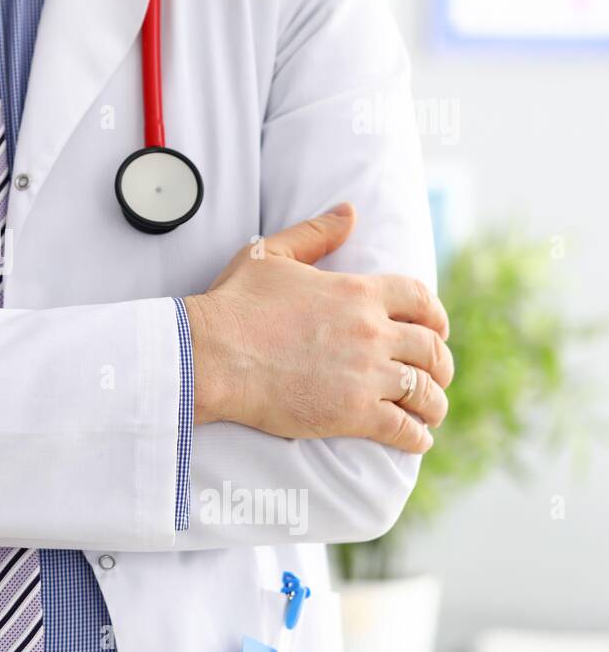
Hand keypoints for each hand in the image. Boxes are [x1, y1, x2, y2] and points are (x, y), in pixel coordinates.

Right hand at [183, 203, 451, 453]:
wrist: (211, 354)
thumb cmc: (234, 304)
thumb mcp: (271, 254)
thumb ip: (315, 233)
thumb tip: (349, 211)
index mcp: (358, 292)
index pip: (420, 299)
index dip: (435, 316)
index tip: (437, 329)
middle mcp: (371, 332)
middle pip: (430, 348)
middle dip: (440, 363)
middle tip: (436, 374)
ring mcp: (365, 374)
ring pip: (423, 391)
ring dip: (434, 403)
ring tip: (431, 412)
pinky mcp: (352, 413)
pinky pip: (402, 428)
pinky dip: (416, 437)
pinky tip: (417, 440)